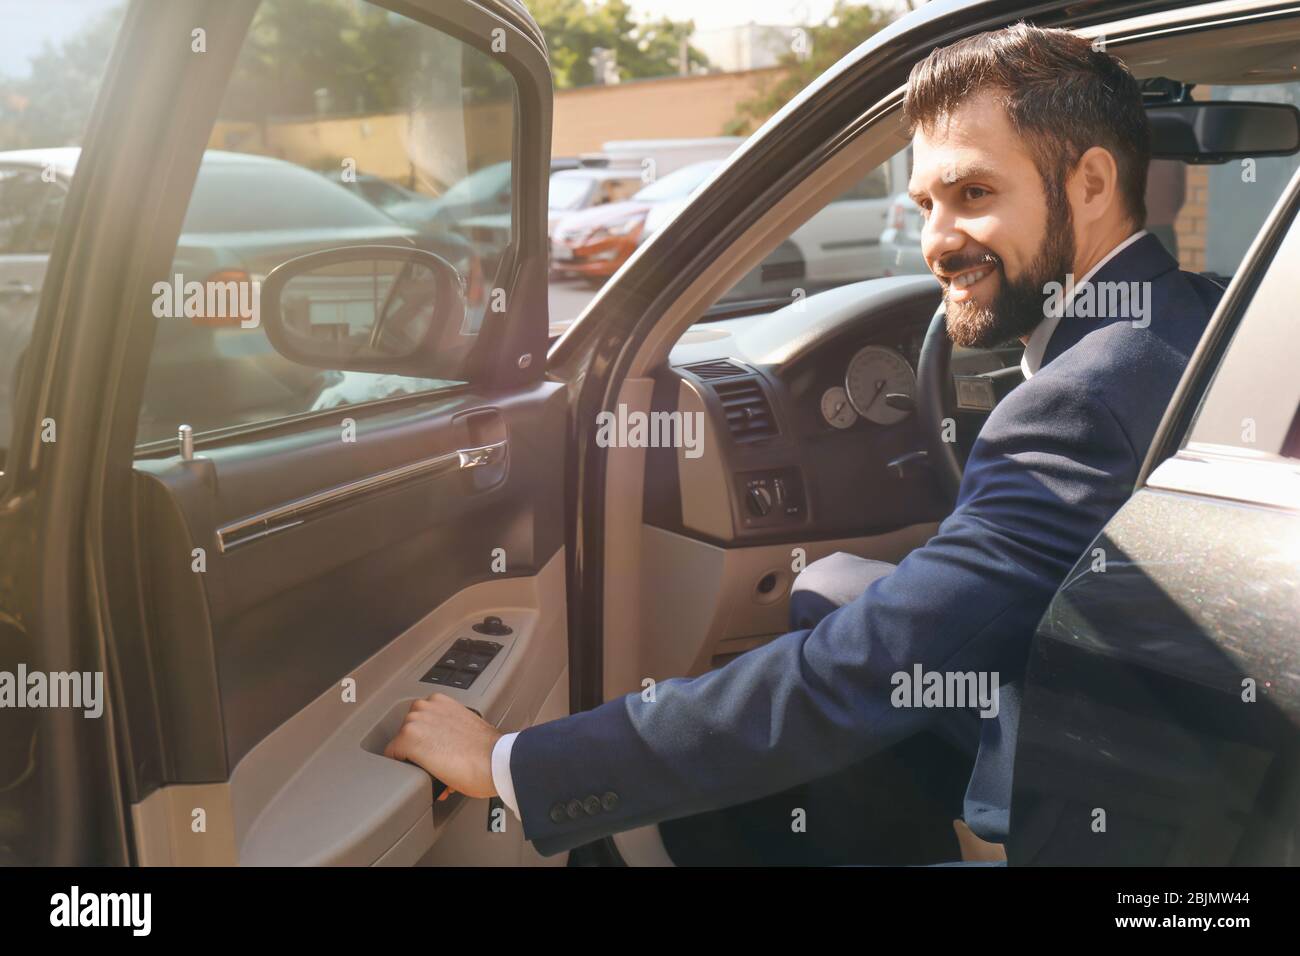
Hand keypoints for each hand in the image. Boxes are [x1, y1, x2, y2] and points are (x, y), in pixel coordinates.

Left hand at [383, 693, 501, 798]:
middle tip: (433, 763)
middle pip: (408, 731)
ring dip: (412, 758)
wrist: (495, 761)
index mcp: (441, 701)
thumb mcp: (466, 728)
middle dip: (419, 749)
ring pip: (400, 743)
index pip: (420, 720)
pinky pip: (392, 756)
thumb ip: (449, 730)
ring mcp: (415, 722)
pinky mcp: (408, 740)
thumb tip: (442, 747)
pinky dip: (402, 768)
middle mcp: (426, 706)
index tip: (433, 750)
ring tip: (429, 771)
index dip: (426, 739)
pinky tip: (416, 775)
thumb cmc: (488, 750)